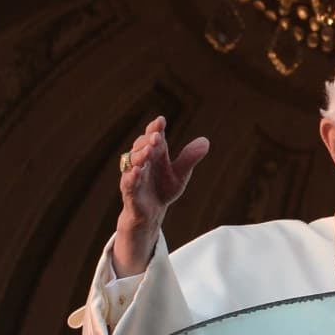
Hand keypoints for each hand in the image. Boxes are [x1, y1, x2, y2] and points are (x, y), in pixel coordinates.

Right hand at [112, 117, 209, 276]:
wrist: (152, 214)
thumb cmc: (163, 189)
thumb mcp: (180, 174)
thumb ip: (189, 158)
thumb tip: (206, 141)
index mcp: (154, 154)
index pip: (153, 137)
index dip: (155, 128)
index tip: (161, 120)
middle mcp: (141, 162)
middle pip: (140, 146)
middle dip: (148, 140)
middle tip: (157, 136)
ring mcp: (133, 176)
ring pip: (132, 162)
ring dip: (140, 155)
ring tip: (149, 150)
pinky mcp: (130, 193)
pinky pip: (128, 183)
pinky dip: (131, 177)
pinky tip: (137, 171)